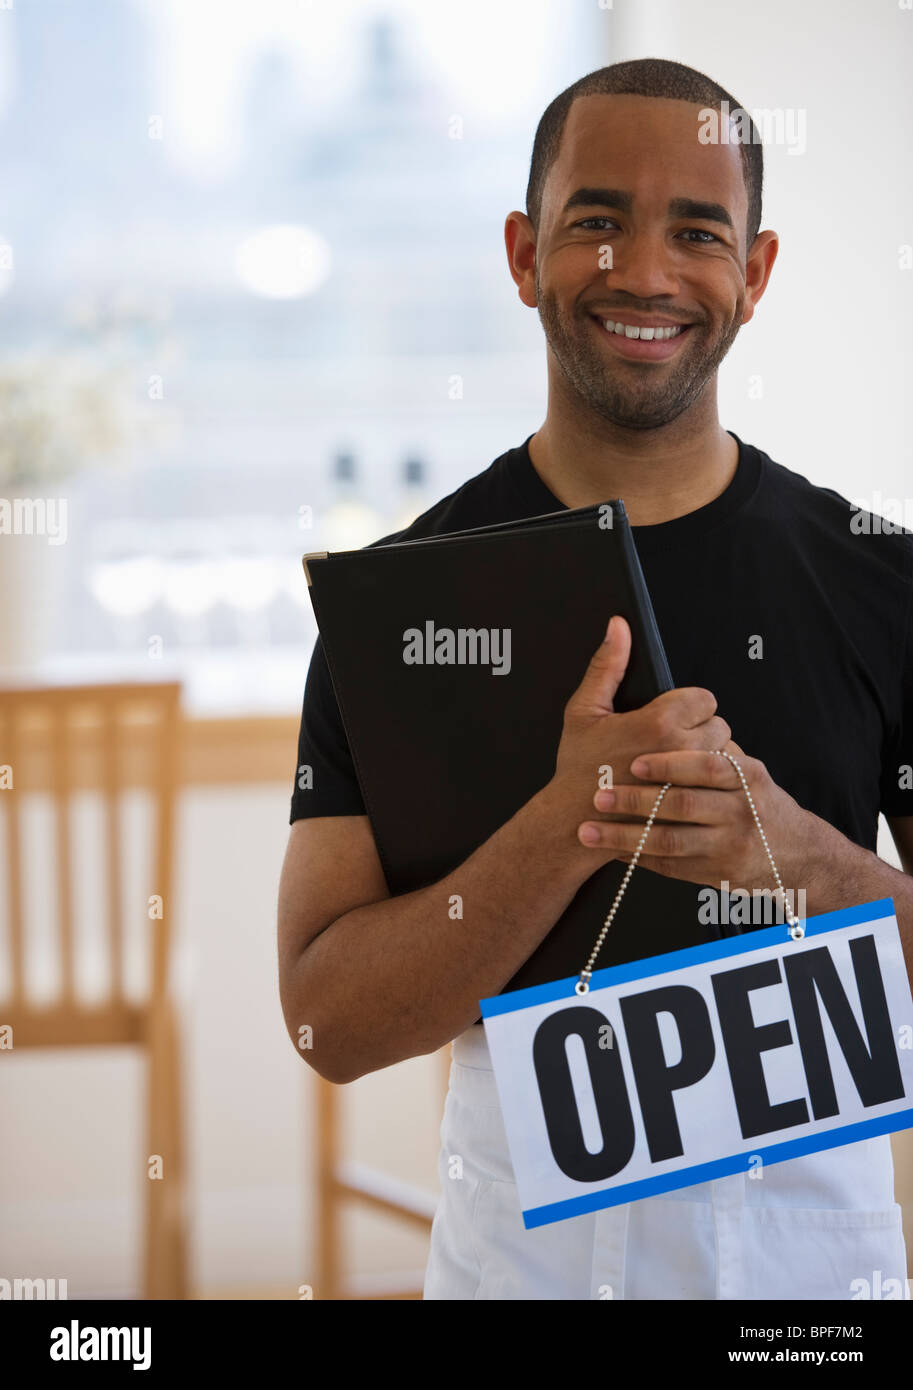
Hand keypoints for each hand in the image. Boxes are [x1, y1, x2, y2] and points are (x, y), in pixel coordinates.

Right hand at [549, 614, 730, 861]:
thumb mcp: (585, 710)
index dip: (691, 706)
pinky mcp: (693, 807)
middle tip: (676, 742)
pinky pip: (719, 790)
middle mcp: (680, 749)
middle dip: (702, 732)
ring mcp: (689, 782)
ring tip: (681, 766)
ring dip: (709, 760)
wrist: (576, 820)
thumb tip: (619, 626)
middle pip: (721, 727)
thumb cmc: (578, 765)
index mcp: (658, 720)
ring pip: (724, 759)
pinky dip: (708, 787)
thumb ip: (608, 665)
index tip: (674, 716)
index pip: (705, 699)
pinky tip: (686, 787)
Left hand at [576, 738, 810, 893]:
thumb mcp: (748, 770)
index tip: (634, 761)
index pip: (708, 765)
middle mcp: (740, 812)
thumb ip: (714, 751)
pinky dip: (638, 857)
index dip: (670, 762)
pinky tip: (611, 849)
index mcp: (746, 777)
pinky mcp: (717, 874)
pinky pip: (671, 866)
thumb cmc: (757, 802)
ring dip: (626, 836)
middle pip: (684, 805)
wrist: (795, 853)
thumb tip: (674, 714)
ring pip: (670, 841)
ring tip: (590, 831)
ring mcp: (729, 847)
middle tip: (598, 796)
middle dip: (636, 801)